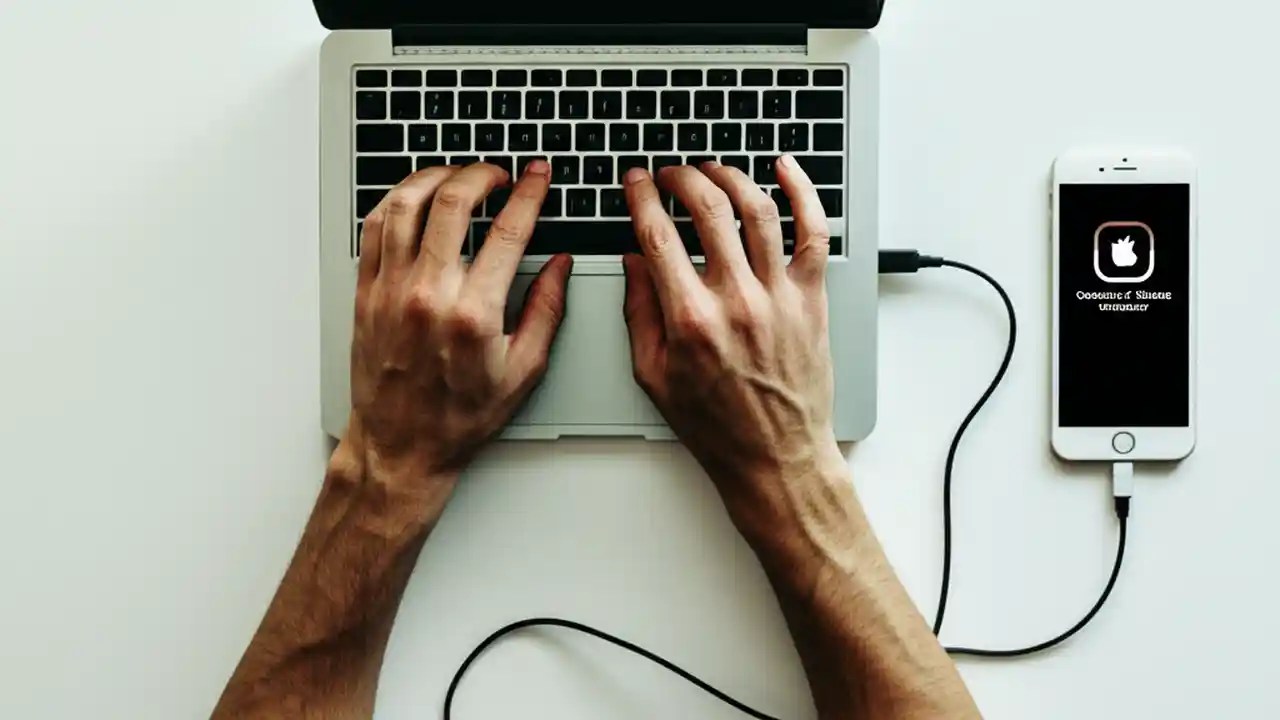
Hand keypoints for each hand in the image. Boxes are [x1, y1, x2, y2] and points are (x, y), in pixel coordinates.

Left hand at [350, 160, 570, 479]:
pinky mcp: (365, 293)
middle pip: (453, 202)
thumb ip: (547, 310)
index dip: (528, 194)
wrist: (401, 446)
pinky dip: (395, 200)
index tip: (537, 176)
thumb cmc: (459, 417)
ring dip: (435, 177)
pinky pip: (374, 227)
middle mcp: (428, 295)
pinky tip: (415, 198)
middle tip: (498, 173)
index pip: (508, 232)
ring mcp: (391, 290)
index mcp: (474, 314)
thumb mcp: (523, 371)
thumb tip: (561, 265)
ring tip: (456, 175)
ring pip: (406, 204)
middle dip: (482, 174)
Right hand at [622, 157, 840, 506]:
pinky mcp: (811, 298)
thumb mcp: (653, 376)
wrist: (775, 456)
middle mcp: (736, 302)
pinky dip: (803, 192)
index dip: (642, 198)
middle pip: (707, 210)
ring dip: (730, 177)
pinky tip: (786, 168)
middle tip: (671, 173)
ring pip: (757, 209)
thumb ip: (639, 312)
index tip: (636, 182)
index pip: (658, 236)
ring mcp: (779, 296)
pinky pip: (813, 232)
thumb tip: (634, 261)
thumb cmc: (716, 425)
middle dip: (682, 179)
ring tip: (712, 169)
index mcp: (690, 321)